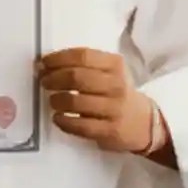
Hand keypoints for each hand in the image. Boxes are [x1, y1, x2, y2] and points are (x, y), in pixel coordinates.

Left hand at [37, 47, 156, 153]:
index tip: (43, 63)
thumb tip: (45, 64)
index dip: (58, 58)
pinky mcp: (109, 130)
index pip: (82, 56)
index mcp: (115, 65)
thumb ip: (83, 66)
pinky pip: (79, 126)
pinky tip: (58, 118)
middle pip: (76, 78)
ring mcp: (114, 109)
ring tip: (53, 101)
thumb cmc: (117, 92)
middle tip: (44, 82)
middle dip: (53, 79)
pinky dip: (63, 121)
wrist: (144, 123)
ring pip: (75, 102)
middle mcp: (116, 84)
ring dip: (56, 100)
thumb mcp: (110, 72)